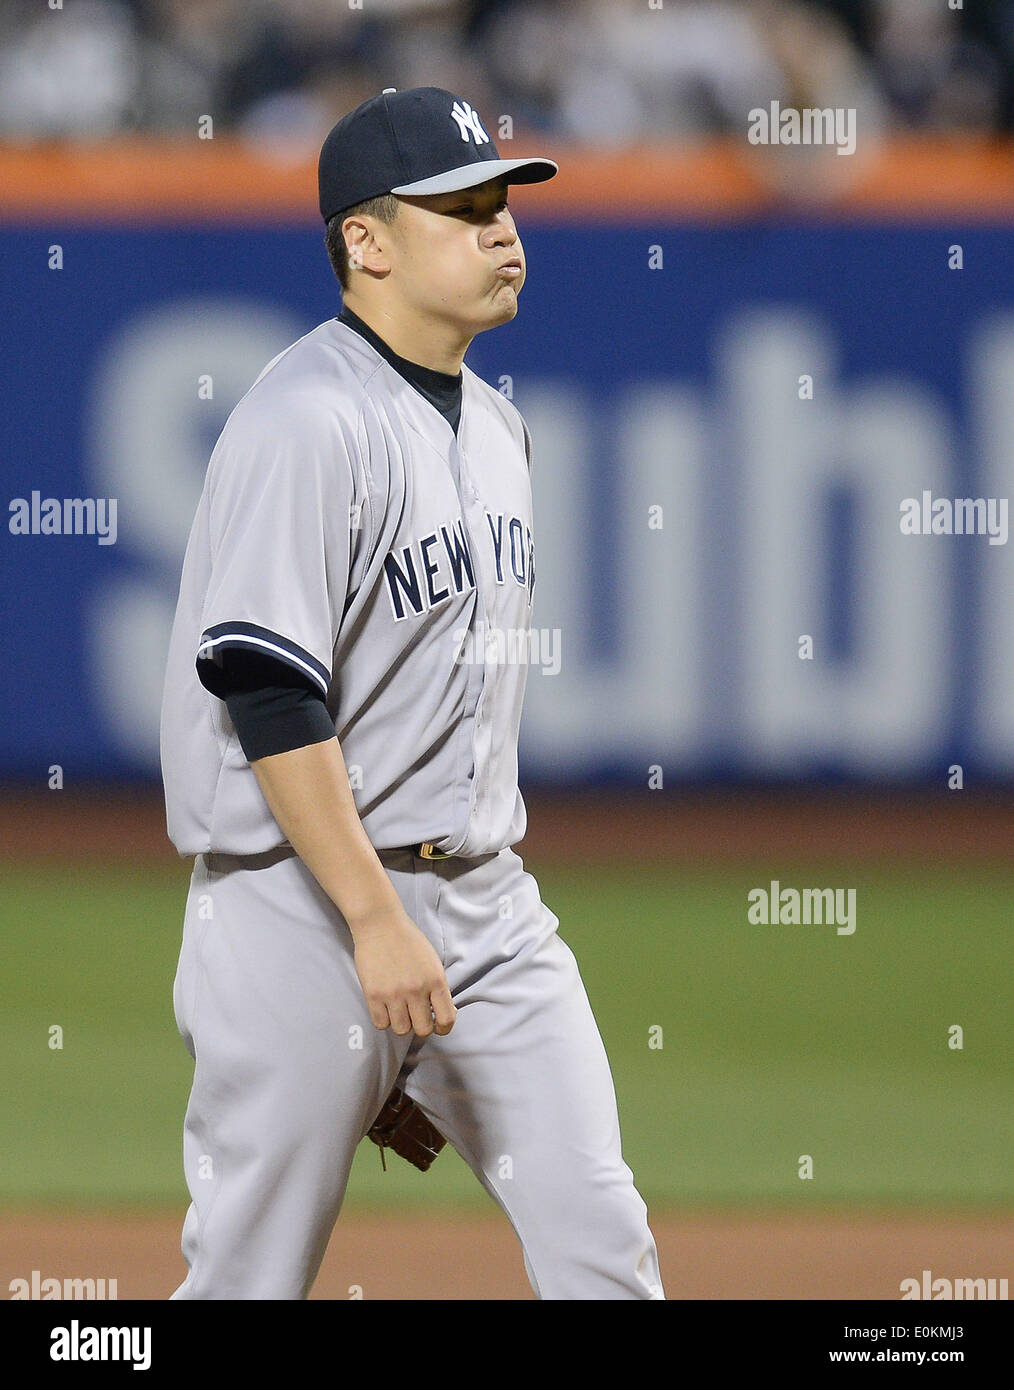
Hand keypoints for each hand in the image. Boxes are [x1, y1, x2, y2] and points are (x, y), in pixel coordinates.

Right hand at [350, 905, 456, 1037]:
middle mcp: (416, 990)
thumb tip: (444, 1013)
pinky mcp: (373, 995)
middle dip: (421, 1026)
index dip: (443, 1028)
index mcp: (435, 980)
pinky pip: (381, 1023)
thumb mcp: (432, 961)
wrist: (380, 924)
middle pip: (423, 1029)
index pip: (446, 1019)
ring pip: (401, 1030)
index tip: (438, 1026)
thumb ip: (438, 987)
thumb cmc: (408, 940)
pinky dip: (384, 1019)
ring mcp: (394, 994)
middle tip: (416, 1017)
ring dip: (401, 1023)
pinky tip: (385, 1008)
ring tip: (399, 1010)